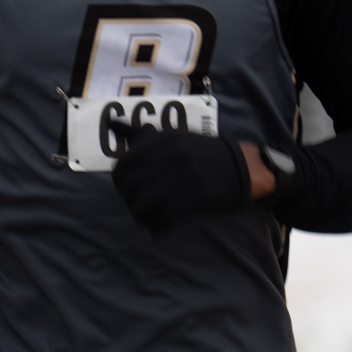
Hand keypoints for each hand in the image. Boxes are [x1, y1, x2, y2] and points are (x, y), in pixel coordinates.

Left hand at [110, 125, 252, 232]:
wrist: (240, 167)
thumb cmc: (201, 153)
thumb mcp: (173, 137)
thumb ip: (141, 134)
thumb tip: (111, 124)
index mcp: (162, 141)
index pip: (123, 165)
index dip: (120, 182)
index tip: (129, 188)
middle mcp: (170, 157)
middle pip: (130, 187)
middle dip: (130, 201)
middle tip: (140, 206)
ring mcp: (180, 179)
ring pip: (142, 205)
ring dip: (141, 216)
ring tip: (149, 217)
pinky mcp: (192, 200)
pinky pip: (162, 219)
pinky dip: (157, 227)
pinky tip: (162, 226)